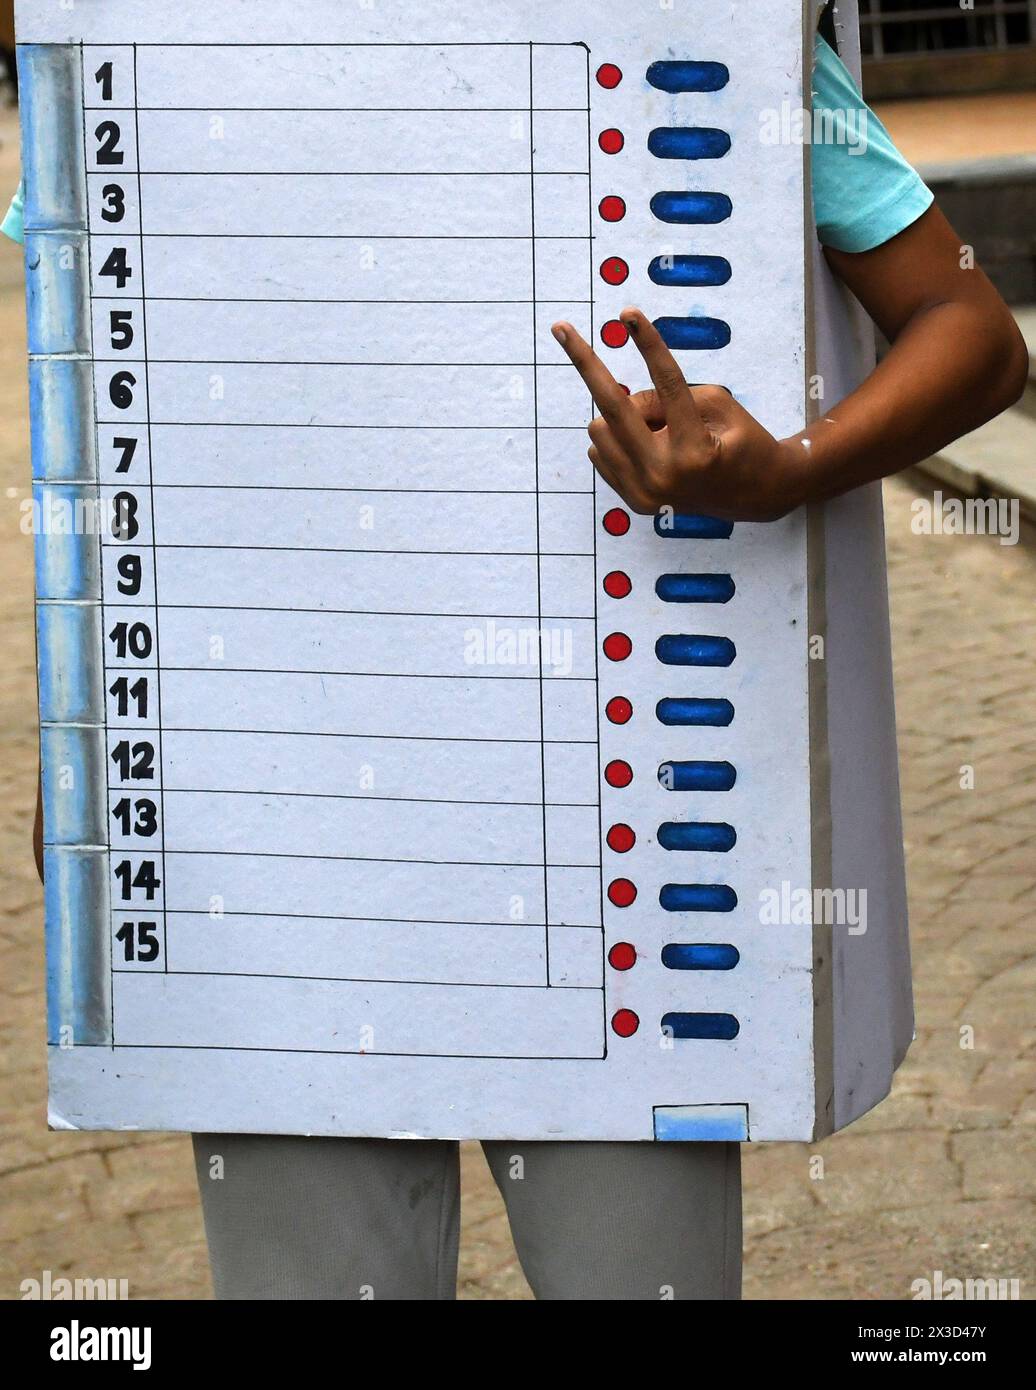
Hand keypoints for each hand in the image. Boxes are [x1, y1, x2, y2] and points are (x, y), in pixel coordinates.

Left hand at [551, 308, 807, 521]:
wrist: (755, 495)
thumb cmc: (741, 440)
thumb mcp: (717, 405)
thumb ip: (666, 395)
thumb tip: (617, 400)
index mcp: (695, 450)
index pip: (667, 385)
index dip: (648, 344)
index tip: (628, 312)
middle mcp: (664, 475)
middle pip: (612, 408)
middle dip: (586, 363)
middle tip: (561, 328)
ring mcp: (643, 493)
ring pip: (601, 428)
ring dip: (622, 414)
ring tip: (660, 428)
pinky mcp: (632, 500)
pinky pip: (601, 451)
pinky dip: (618, 436)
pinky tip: (650, 445)